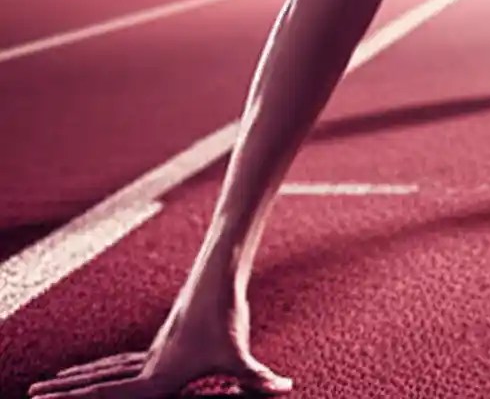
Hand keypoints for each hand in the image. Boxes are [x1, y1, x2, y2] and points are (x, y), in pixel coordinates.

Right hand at [29, 295, 291, 397]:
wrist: (218, 276)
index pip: (109, 395)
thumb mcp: (238, 354)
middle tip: (31, 393)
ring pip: (107, 369)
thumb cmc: (224, 316)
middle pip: (98, 381)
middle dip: (65, 391)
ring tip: (51, 383)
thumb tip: (284, 387)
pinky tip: (100, 371)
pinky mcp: (164, 343)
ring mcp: (153, 352)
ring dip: (80, 378)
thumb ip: (256, 377)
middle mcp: (148, 365)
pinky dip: (102, 369)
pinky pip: (122, 362)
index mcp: (157, 377)